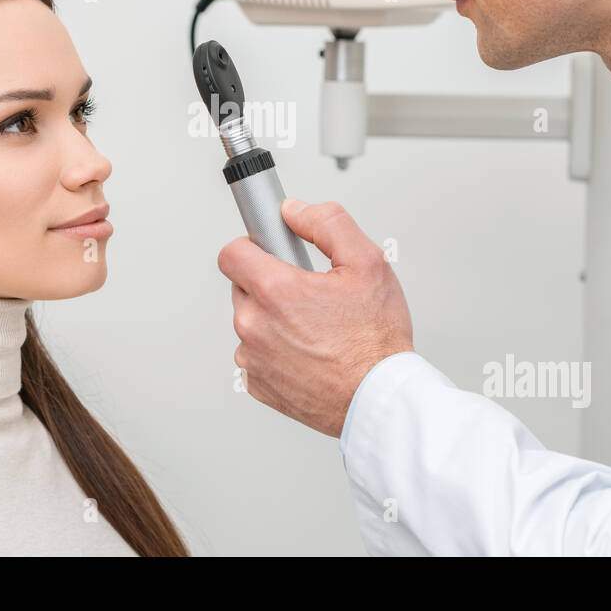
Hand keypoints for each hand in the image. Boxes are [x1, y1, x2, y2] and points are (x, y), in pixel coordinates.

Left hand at [217, 198, 414, 437]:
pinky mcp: (257, 385)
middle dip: (270, 283)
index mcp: (273, 290)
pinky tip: (309, 352)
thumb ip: (327, 223)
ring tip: (315, 327)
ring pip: (250, 322)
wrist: (379, 399)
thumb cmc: (376, 340)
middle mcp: (253, 325)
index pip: (231, 253)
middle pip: (242, 287)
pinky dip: (276, 351)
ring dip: (272, 319)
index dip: (253, 245)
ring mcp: (252, 359)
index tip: (270, 250)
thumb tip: (294, 211)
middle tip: (309, 293)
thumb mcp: (367, 262)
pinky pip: (256, 355)